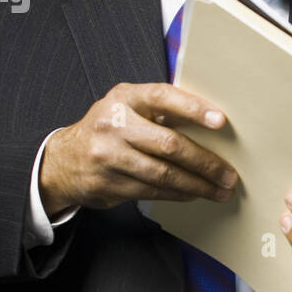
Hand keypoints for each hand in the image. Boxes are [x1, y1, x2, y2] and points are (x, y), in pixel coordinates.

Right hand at [39, 82, 238, 213]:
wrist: (62, 160)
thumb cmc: (110, 128)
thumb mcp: (127, 107)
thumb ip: (160, 110)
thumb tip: (212, 124)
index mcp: (124, 98)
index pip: (163, 97)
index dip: (193, 108)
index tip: (220, 121)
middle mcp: (114, 124)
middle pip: (169, 145)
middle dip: (205, 163)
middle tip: (228, 175)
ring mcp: (109, 156)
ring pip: (163, 174)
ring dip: (197, 185)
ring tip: (219, 190)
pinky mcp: (108, 183)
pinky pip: (152, 191)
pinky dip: (178, 194)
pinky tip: (194, 194)